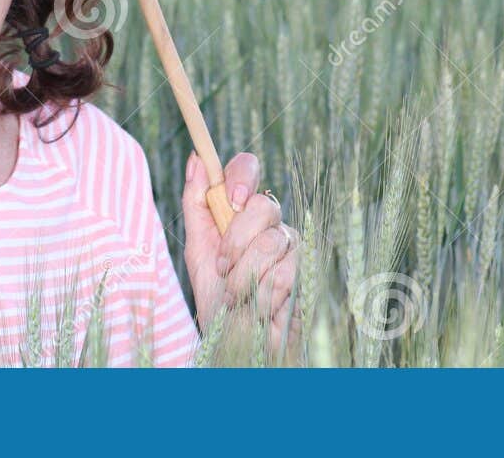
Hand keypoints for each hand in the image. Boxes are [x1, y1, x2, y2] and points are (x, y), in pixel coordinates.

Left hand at [181, 150, 302, 359]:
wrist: (238, 344)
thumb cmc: (217, 300)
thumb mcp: (198, 251)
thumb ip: (196, 205)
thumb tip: (197, 159)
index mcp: (241, 211)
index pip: (247, 168)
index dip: (242, 176)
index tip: (233, 200)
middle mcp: (269, 223)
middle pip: (263, 206)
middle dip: (237, 242)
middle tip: (224, 269)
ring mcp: (291, 246)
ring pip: (272, 242)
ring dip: (245, 278)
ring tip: (236, 297)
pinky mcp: (307, 272)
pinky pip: (286, 271)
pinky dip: (263, 295)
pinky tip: (259, 308)